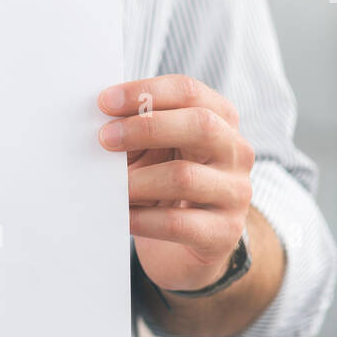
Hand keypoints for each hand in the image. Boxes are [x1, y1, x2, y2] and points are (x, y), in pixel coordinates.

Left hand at [97, 75, 253, 292]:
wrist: (186, 245)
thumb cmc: (163, 183)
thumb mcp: (153, 150)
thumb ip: (136, 129)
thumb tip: (100, 117)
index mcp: (219, 118)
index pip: (188, 91)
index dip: (146, 92)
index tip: (104, 102)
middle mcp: (235, 151)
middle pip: (199, 125)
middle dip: (145, 128)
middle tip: (104, 139)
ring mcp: (235, 192)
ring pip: (184, 177)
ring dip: (137, 181)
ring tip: (110, 186)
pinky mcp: (225, 231)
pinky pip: (178, 222)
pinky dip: (142, 219)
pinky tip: (122, 216)